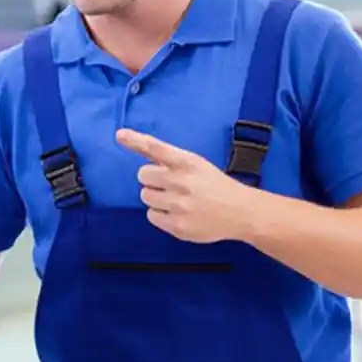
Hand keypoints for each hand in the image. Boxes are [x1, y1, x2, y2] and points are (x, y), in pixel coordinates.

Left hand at [116, 129, 256, 243]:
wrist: (241, 212)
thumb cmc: (214, 184)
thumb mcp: (196, 164)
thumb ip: (169, 159)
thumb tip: (138, 153)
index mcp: (188, 163)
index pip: (157, 148)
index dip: (136, 141)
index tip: (120, 135)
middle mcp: (182, 182)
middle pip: (143, 175)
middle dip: (152, 179)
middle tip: (169, 184)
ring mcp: (179, 206)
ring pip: (145, 196)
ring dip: (155, 196)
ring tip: (176, 199)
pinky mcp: (178, 226)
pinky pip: (151, 215)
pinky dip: (160, 214)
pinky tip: (177, 213)